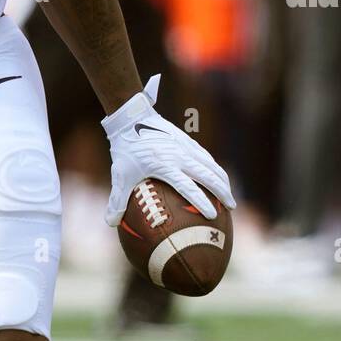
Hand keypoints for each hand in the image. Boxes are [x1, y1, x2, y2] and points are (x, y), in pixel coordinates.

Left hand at [102, 74, 235, 224]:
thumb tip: (110, 223)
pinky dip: (216, 169)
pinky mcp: (188, 141)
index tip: (213, 215)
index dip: (201, 202)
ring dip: (223, 180)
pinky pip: (206, 157)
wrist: (132, 118)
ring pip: (212, 165)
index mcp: (164, 165)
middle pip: (208, 175)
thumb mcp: (119, 175)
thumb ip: (117, 199)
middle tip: (231, 207)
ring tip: (229, 196)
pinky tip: (219, 179)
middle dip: (223, 192)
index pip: (188, 187)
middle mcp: (180, 156)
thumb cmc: (125, 149)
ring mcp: (186, 147)